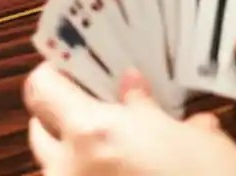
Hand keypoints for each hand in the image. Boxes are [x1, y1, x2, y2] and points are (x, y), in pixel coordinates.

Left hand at [24, 64, 235, 175]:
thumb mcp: (196, 142)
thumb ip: (149, 109)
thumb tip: (131, 87)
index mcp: (91, 133)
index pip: (39, 88)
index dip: (53, 75)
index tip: (70, 69)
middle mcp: (67, 169)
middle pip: (39, 129)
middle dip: (64, 116)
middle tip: (98, 108)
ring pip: (54, 167)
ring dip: (75, 154)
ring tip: (117, 149)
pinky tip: (124, 173)